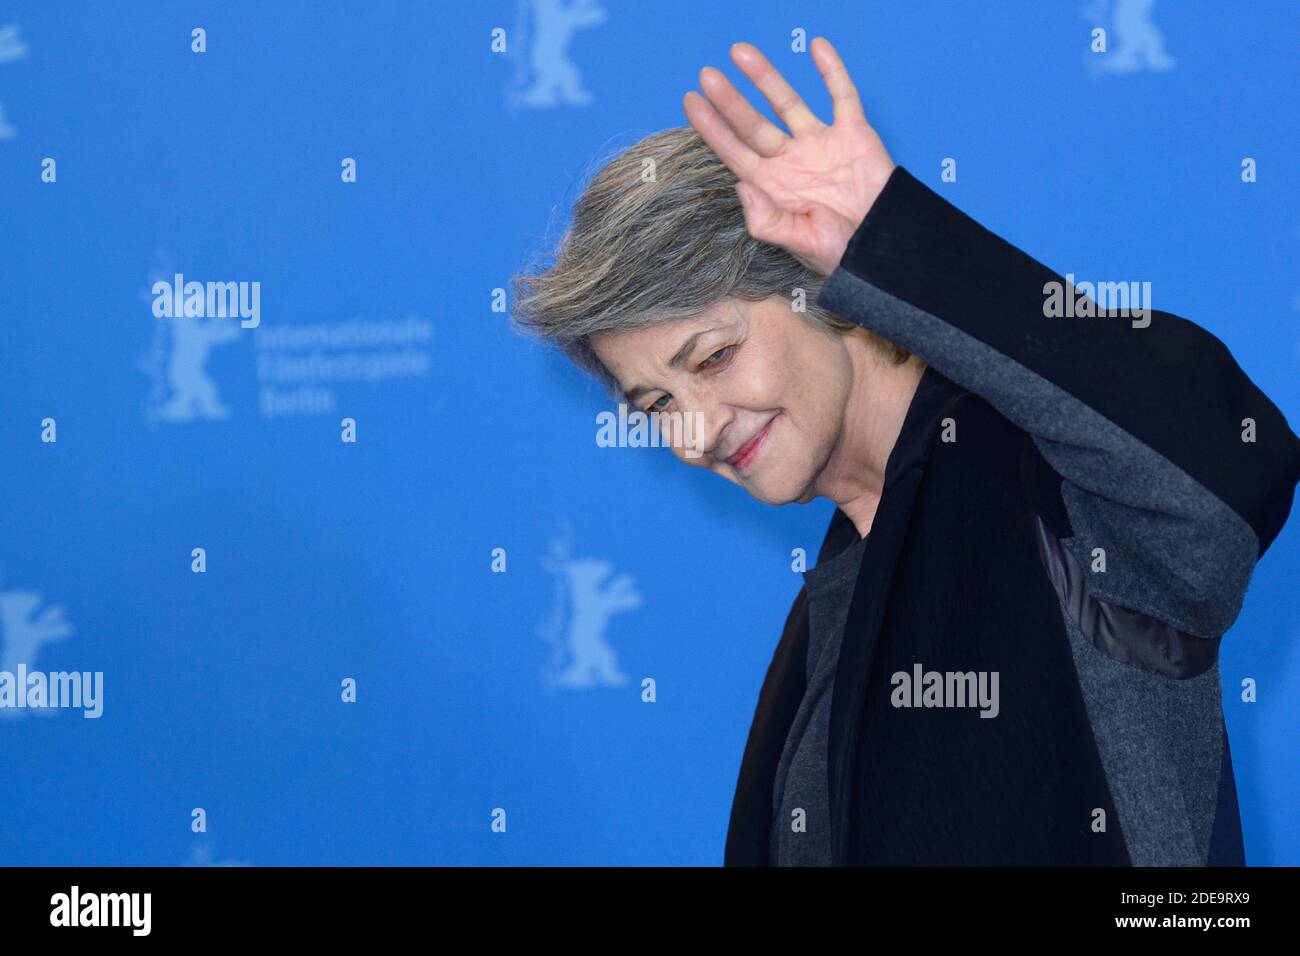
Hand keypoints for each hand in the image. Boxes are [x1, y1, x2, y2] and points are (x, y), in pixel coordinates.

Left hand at [684, 37, 894, 276]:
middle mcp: (792, 161)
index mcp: (774, 186)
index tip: (691, 102)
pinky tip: (816, 46)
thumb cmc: (842, 251)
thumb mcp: (799, 244)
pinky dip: (831, 71)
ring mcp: (820, 144)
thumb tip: (740, 186)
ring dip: (765, 77)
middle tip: (707, 75)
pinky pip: (842, 95)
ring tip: (740, 52)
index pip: (735, 151)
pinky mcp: (854, 133)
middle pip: (754, 124)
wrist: (886, 245)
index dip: (712, 128)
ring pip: (788, 102)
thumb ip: (767, 220)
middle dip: (730, 100)